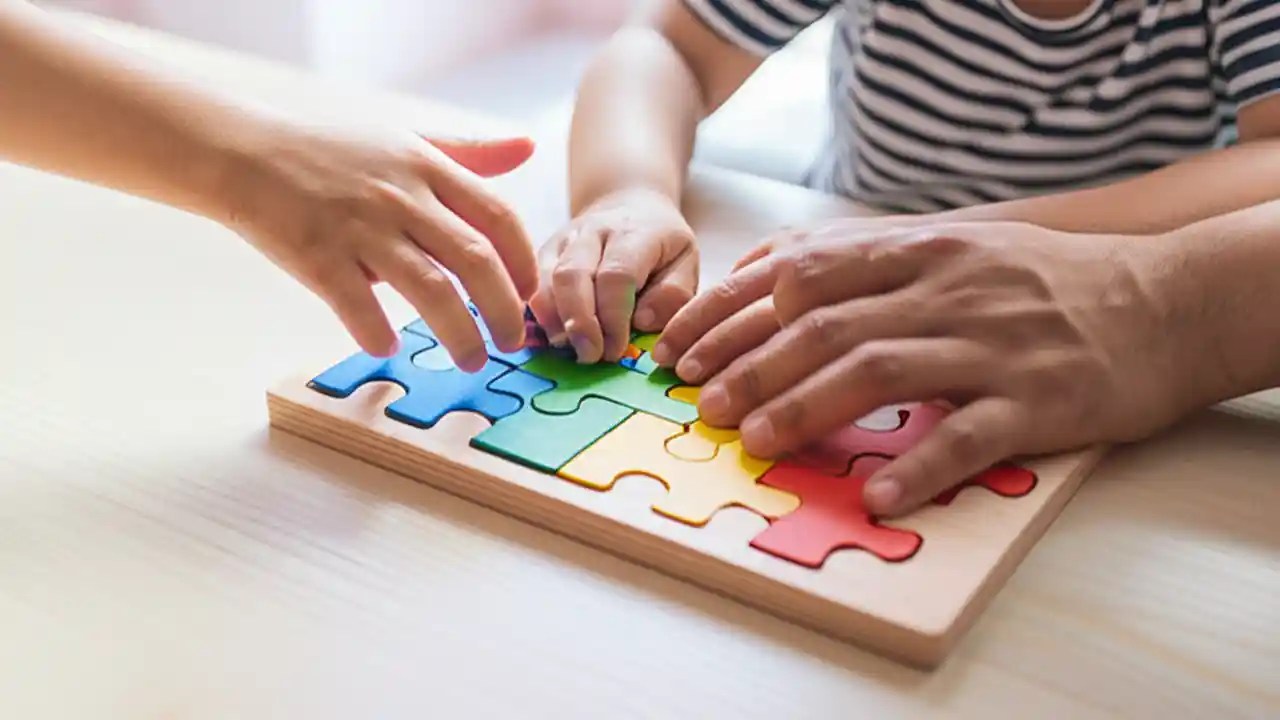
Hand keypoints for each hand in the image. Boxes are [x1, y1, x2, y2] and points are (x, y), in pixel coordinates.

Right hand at [222, 120, 537, 370]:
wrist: (247, 152)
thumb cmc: (333, 152)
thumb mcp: (406, 140)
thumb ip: (469, 151)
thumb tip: (528, 147)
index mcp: (427, 168)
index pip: (499, 218)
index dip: (524, 262)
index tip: (529, 294)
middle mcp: (402, 197)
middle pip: (476, 260)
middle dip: (505, 309)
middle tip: (512, 343)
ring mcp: (360, 228)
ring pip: (432, 291)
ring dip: (461, 334)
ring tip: (473, 360)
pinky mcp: (318, 257)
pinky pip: (360, 307)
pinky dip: (379, 334)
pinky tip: (388, 348)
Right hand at [529, 186, 697, 362]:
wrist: (630, 203)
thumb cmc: (661, 245)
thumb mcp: (686, 263)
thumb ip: (673, 294)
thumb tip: (642, 322)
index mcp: (634, 233)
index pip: (616, 275)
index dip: (613, 318)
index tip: (616, 349)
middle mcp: (593, 231)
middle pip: (573, 276)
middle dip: (579, 323)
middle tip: (590, 356)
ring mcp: (564, 239)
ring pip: (546, 280)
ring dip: (555, 321)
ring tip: (571, 348)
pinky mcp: (545, 252)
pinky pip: (533, 285)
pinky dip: (540, 315)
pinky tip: (557, 335)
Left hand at [655, 222, 1194, 516]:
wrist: (1164, 300)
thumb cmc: (1042, 281)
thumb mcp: (953, 244)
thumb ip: (866, 256)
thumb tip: (768, 271)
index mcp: (920, 250)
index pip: (801, 273)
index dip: (731, 312)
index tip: (680, 346)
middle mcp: (946, 289)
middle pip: (825, 324)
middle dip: (751, 364)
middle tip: (701, 403)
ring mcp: (991, 343)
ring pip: (878, 369)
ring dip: (806, 406)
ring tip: (755, 441)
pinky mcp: (1037, 399)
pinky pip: (966, 435)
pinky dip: (916, 465)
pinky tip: (876, 496)